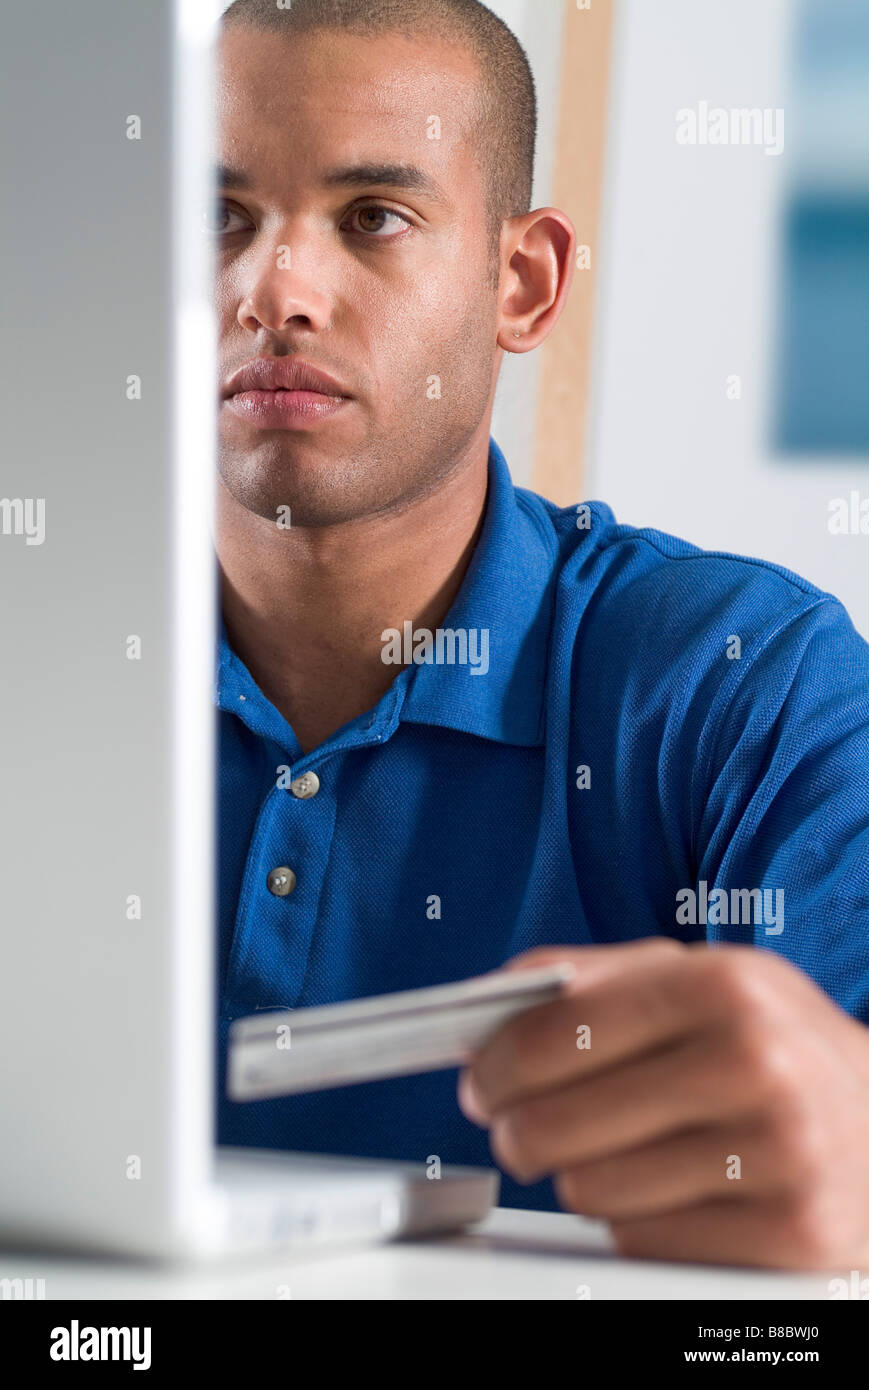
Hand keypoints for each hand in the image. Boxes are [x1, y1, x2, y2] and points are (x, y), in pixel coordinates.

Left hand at [458, 939, 868, 1267]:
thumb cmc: (778, 1044)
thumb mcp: (707, 977)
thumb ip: (599, 975)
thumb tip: (496, 995)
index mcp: (723, 986)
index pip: (561, 1031)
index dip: (498, 1063)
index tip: (481, 1079)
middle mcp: (754, 1064)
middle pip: (558, 1121)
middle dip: (518, 1129)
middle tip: (519, 1127)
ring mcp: (776, 1154)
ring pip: (591, 1190)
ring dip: (580, 1177)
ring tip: (614, 1151)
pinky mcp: (789, 1234)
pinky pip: (643, 1239)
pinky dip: (635, 1220)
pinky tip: (670, 1187)